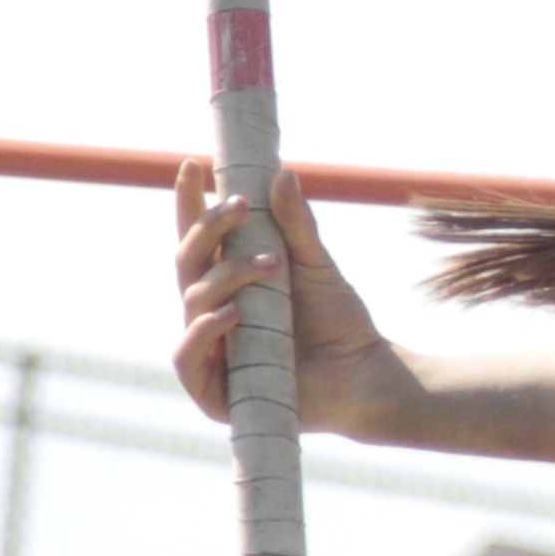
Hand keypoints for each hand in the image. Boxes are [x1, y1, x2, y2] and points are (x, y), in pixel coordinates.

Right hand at [171, 163, 409, 438]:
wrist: (366, 372)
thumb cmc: (339, 320)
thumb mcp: (315, 266)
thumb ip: (295, 225)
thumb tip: (283, 173)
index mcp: (229, 283)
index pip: (198, 240)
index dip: (191, 204)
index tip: (193, 164)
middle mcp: (211, 313)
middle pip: (188, 262)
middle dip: (208, 228)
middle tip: (240, 204)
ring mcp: (208, 350)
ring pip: (191, 301)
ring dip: (227, 275)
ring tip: (271, 263)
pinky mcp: (212, 391)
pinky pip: (188, 356)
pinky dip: (207, 330)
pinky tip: (234, 313)